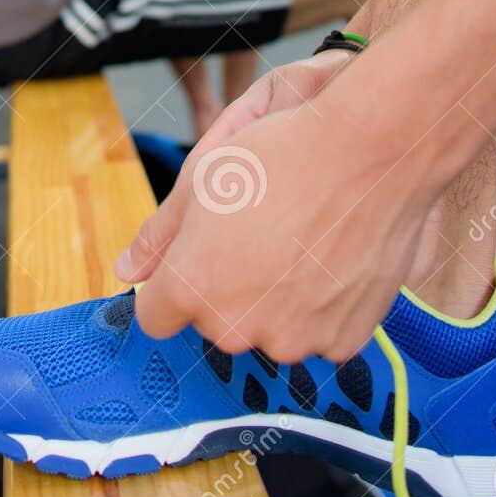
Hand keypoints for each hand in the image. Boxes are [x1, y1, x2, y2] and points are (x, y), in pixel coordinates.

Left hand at [127, 81, 435, 362]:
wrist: (371, 153)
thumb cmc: (282, 156)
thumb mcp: (204, 180)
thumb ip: (160, 236)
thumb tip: (124, 271)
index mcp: (193, 288)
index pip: (156, 316)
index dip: (175, 280)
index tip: (201, 253)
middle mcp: (237, 328)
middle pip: (216, 322)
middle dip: (227, 288)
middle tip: (258, 233)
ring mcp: (292, 340)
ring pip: (269, 330)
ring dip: (276, 300)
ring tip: (302, 240)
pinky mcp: (340, 342)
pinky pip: (317, 334)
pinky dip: (322, 307)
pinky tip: (334, 258)